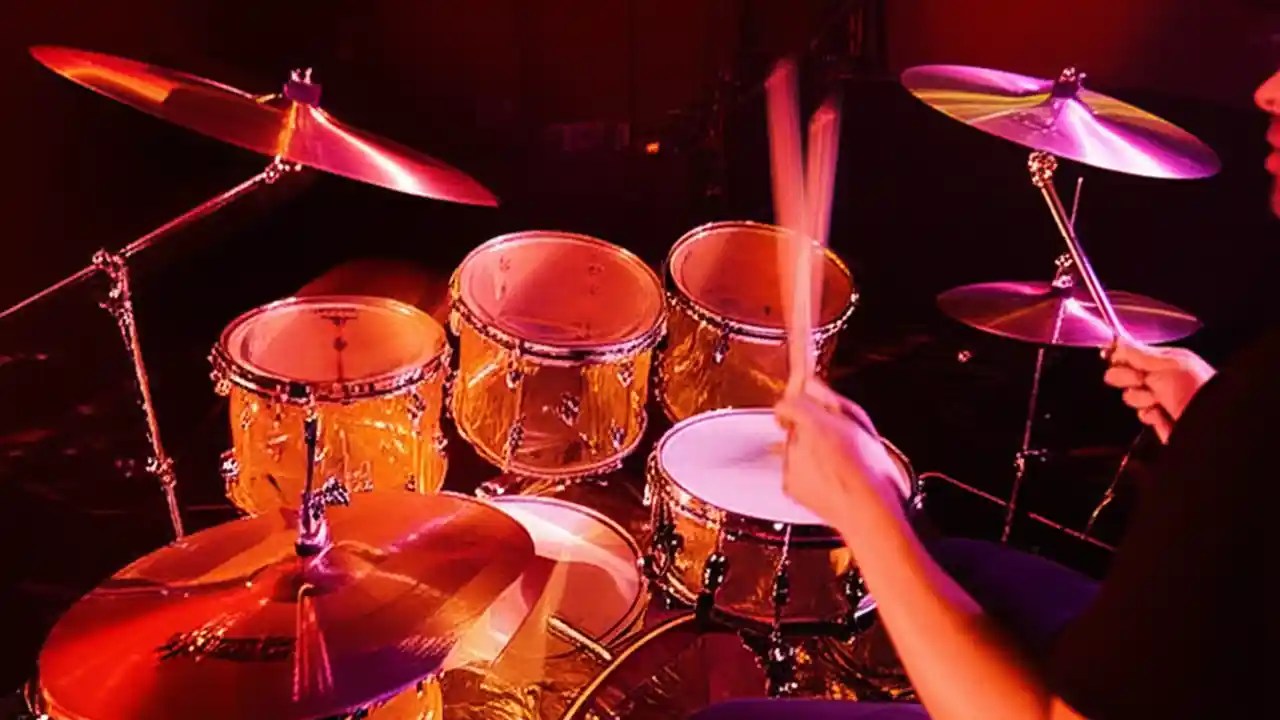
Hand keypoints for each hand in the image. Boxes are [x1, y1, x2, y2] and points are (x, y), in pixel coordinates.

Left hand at [774, 380, 910, 527]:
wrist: (869, 513)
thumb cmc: (873, 474)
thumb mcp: (862, 426)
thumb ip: (832, 402)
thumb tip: (814, 387)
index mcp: (816, 424)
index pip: (789, 402)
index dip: (798, 402)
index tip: (806, 404)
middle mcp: (797, 444)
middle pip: (794, 427)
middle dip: (810, 431)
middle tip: (837, 443)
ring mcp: (791, 466)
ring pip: (795, 450)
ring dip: (810, 454)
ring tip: (838, 466)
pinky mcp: (790, 485)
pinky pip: (794, 472)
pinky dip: (807, 474)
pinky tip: (830, 480)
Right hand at [1104, 340, 1215, 442]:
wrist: (1208, 420)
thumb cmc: (1192, 385)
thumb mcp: (1165, 362)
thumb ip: (1138, 353)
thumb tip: (1117, 340)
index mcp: (1162, 359)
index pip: (1130, 354)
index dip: (1118, 356)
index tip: (1111, 357)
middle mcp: (1158, 376)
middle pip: (1122, 374)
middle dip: (1127, 378)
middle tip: (1142, 380)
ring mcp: (1157, 398)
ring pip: (1130, 396)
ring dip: (1141, 398)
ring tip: (1159, 400)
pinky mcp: (1158, 418)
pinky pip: (1142, 415)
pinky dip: (1151, 415)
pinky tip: (1162, 413)